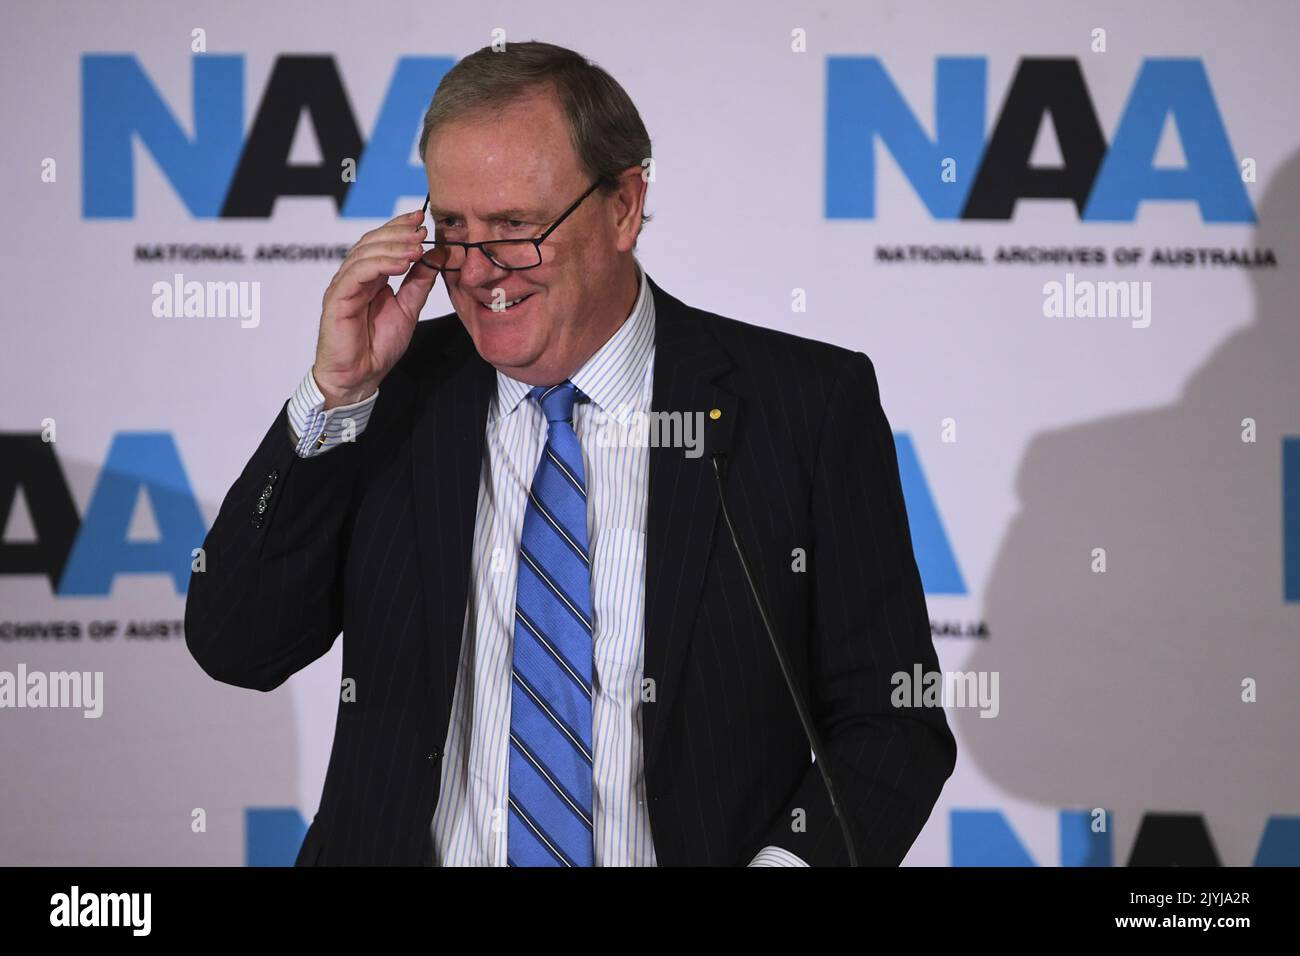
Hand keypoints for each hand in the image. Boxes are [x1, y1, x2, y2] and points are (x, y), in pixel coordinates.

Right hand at [312, 209, 443, 407]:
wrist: (360, 376)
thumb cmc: (378, 346)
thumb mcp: (408, 309)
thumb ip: (418, 283)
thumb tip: (437, 257)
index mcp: (370, 277)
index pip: (382, 243)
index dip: (399, 228)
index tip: (422, 219)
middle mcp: (354, 277)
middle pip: (372, 242)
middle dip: (397, 232)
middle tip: (421, 229)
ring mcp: (343, 286)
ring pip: (364, 254)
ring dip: (392, 247)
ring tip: (416, 246)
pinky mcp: (336, 298)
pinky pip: (356, 274)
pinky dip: (379, 265)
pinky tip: (401, 263)